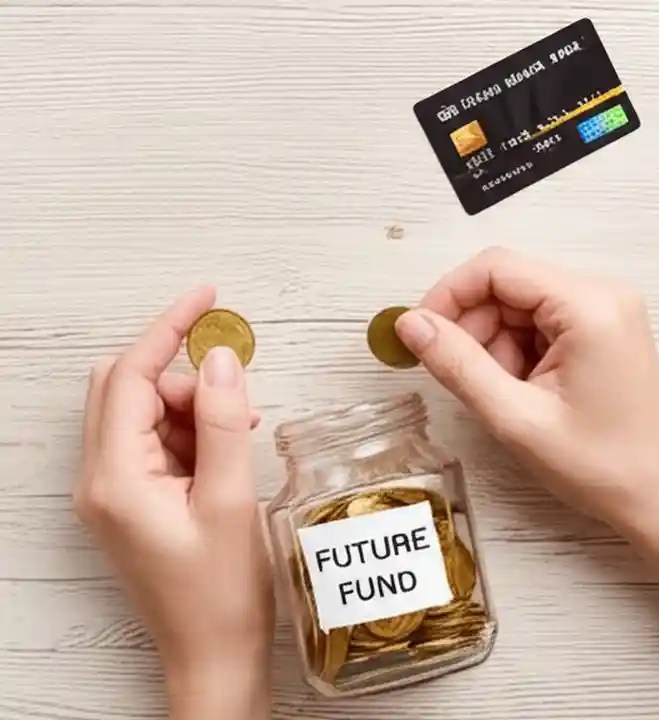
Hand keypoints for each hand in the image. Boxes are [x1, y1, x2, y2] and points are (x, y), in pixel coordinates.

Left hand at [73, 287, 272, 719]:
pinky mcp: (131, 504)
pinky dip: (192, 433)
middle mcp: (100, 481)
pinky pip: (154, 443)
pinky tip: (229, 450)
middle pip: (126, 388)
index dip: (168, 329)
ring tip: (243, 434)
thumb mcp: (232, 500)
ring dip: (193, 407)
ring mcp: (112, 494)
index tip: (207, 297)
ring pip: (143, 414)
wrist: (213, 656)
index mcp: (115, 479)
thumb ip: (226, 422)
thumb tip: (220, 358)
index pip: (127, 377)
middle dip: (183, 377)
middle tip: (238, 396)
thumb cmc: (223, 594)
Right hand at [395, 247, 658, 535]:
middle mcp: (605, 294)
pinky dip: (520, 355)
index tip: (418, 336)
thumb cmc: (600, 465)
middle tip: (466, 382)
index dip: (448, 296)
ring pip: (521, 307)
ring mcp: (609, 312)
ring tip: (508, 398)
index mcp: (590, 305)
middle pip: (509, 285)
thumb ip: (458, 365)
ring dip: (497, 347)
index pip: (497, 267)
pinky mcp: (606, 331)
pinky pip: (544, 325)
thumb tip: (410, 324)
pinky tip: (528, 394)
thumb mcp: (516, 418)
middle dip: (474, 329)